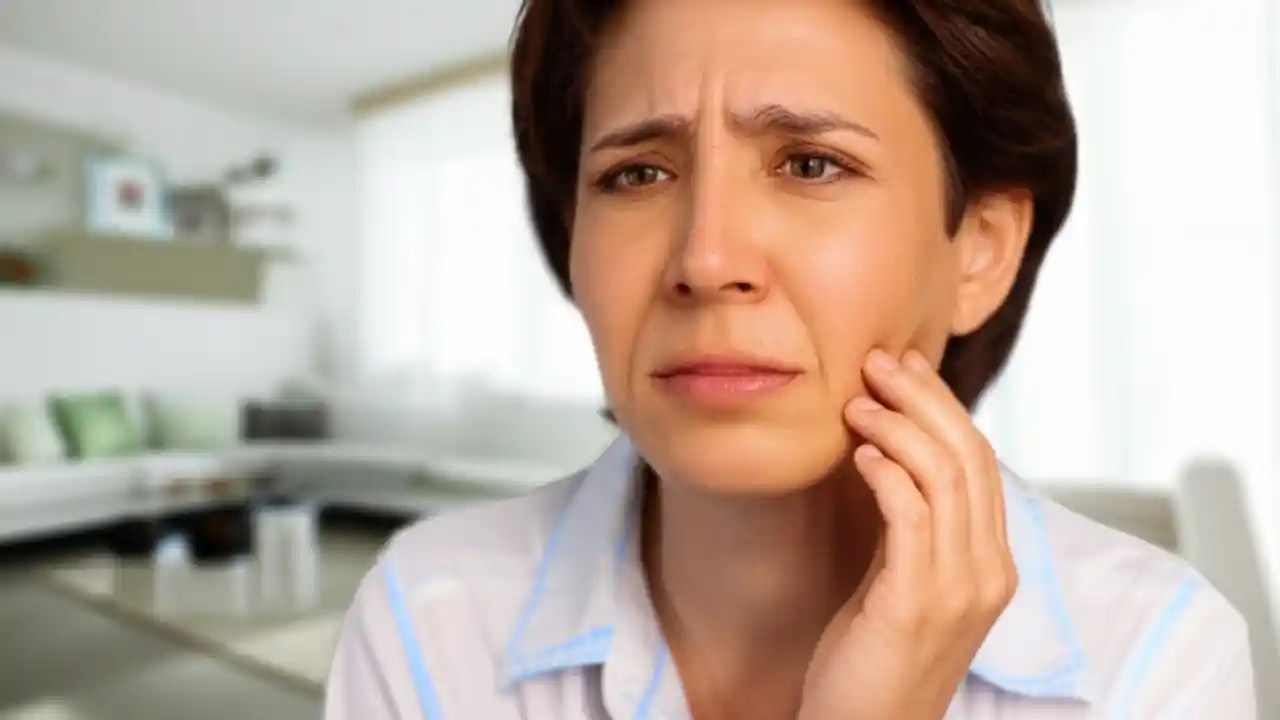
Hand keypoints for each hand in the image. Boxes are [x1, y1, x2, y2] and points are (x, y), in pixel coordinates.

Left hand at [797, 348, 1017, 719]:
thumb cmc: (872, 657)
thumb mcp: (900, 579)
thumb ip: (910, 524)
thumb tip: (892, 452)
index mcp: (992, 562)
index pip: (980, 461)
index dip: (943, 405)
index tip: (902, 365)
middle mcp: (988, 572)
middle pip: (969, 456)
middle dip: (923, 397)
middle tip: (877, 361)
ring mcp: (958, 590)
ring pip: (944, 476)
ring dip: (897, 426)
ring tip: (855, 403)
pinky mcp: (915, 604)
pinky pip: (911, 518)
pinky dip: (886, 473)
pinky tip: (856, 454)